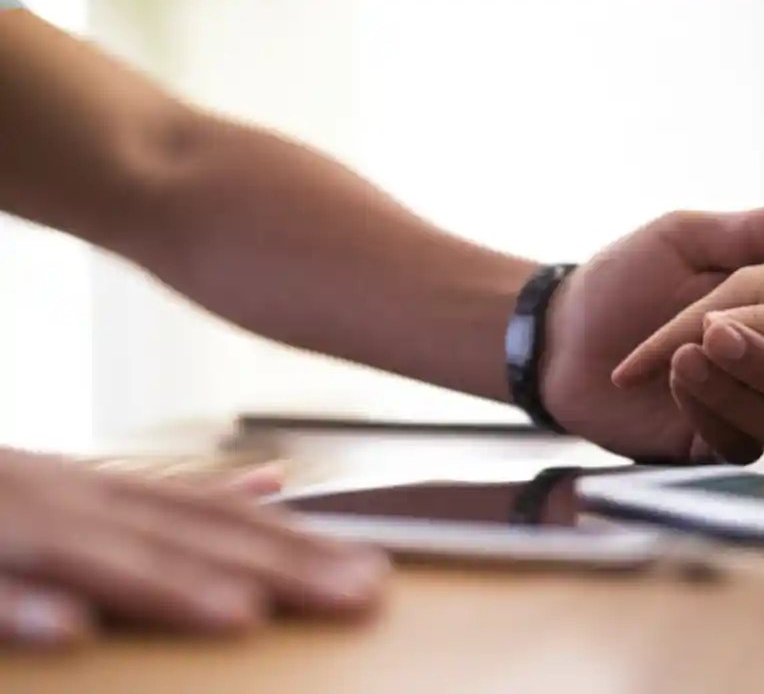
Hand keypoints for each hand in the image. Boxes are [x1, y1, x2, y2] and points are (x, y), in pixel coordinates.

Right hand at [0, 447, 385, 647]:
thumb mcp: (74, 489)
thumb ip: (163, 492)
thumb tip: (267, 481)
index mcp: (95, 487)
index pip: (213, 515)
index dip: (298, 543)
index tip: (377, 575)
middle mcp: (55, 493)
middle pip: (180, 533)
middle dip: (274, 567)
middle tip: (361, 597)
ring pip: (88, 556)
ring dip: (165, 585)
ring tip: (244, 618)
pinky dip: (18, 608)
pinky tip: (72, 633)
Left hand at [540, 197, 763, 462]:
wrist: (559, 334)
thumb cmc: (624, 275)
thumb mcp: (689, 239)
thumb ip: (761, 231)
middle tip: (719, 334)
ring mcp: (746, 411)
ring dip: (742, 393)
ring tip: (686, 355)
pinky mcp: (710, 444)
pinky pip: (740, 448)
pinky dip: (714, 416)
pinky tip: (677, 381)